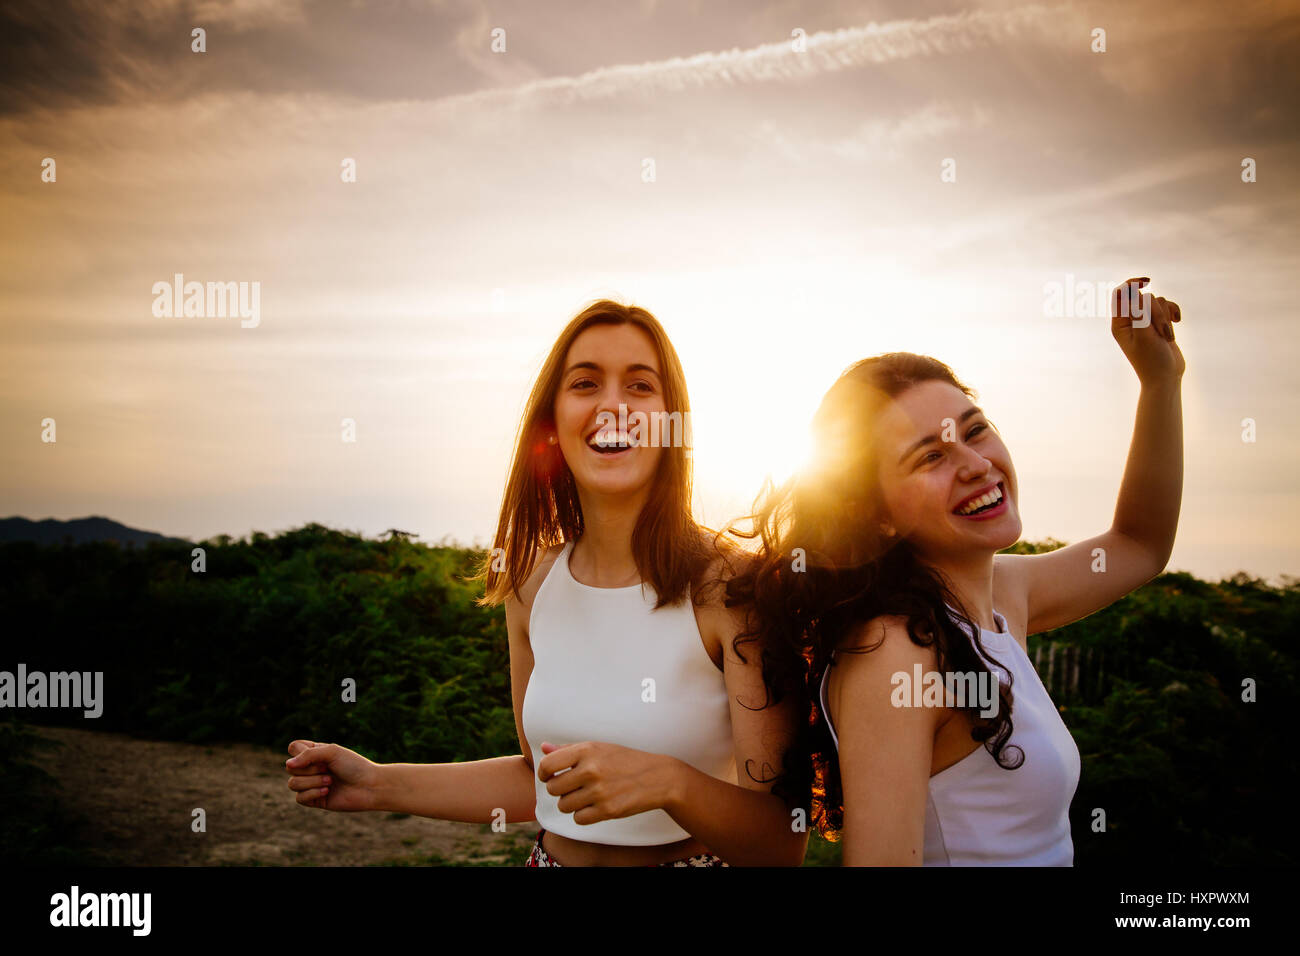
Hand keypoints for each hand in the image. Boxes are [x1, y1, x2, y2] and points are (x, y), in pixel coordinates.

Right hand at [286, 739, 381, 811]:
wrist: (369, 786)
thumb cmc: (353, 765)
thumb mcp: (332, 752)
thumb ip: (308, 755)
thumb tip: (288, 764)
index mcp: (314, 753)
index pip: (293, 748)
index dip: (300, 752)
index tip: (318, 755)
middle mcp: (310, 768)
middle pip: (290, 768)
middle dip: (310, 769)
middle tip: (328, 769)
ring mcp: (311, 784)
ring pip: (292, 784)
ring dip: (312, 782)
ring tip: (330, 782)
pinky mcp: (314, 799)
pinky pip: (299, 798)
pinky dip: (312, 793)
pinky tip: (327, 792)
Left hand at [537, 741, 679, 824]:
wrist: (657, 777)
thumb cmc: (625, 760)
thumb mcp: (599, 748)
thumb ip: (569, 749)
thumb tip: (543, 747)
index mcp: (587, 750)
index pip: (548, 764)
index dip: (543, 773)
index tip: (548, 776)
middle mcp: (591, 770)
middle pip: (553, 788)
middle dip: (559, 790)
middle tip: (572, 787)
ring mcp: (599, 791)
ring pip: (564, 805)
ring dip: (570, 803)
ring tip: (584, 796)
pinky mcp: (607, 810)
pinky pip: (578, 818)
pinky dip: (583, 815)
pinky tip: (594, 806)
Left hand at [1112, 276, 1184, 382]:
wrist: (1165, 377)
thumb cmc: (1151, 360)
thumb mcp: (1144, 335)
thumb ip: (1139, 313)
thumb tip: (1136, 292)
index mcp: (1119, 324)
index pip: (1120, 294)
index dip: (1131, 284)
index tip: (1146, 283)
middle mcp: (1130, 321)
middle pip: (1143, 298)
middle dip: (1156, 312)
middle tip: (1159, 333)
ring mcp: (1145, 321)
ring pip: (1157, 301)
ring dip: (1165, 316)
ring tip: (1166, 337)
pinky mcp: (1159, 323)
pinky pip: (1166, 306)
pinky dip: (1173, 311)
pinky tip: (1178, 321)